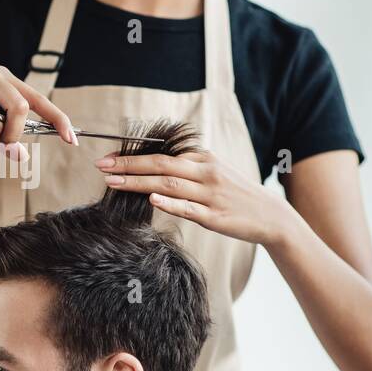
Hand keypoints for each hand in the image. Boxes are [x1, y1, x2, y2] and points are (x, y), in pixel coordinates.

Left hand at [94, 147, 290, 246]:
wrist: (270, 215)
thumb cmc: (235, 194)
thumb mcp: (214, 172)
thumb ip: (187, 167)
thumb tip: (155, 165)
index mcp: (203, 159)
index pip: (162, 154)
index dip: (133, 156)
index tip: (108, 159)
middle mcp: (206, 173)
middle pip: (161, 165)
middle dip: (128, 165)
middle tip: (102, 166)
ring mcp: (210, 194)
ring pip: (169, 184)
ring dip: (139, 182)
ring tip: (114, 182)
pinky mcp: (215, 216)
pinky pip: (189, 208)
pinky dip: (170, 203)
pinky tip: (152, 199)